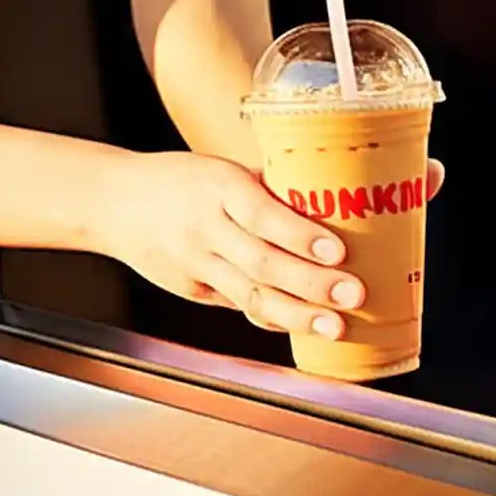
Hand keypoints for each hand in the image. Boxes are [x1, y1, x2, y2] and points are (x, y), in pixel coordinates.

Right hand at [107, 153, 444, 339]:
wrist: (116, 201)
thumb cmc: (191, 179)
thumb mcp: (230, 168)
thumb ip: (284, 182)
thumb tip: (380, 175)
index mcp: (220, 185)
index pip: (262, 212)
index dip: (300, 233)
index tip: (337, 248)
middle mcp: (206, 226)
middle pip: (262, 261)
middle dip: (311, 282)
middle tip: (354, 295)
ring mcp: (195, 263)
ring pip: (250, 294)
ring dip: (296, 314)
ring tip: (334, 327)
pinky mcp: (192, 289)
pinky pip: (238, 305)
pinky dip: (271, 316)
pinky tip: (301, 326)